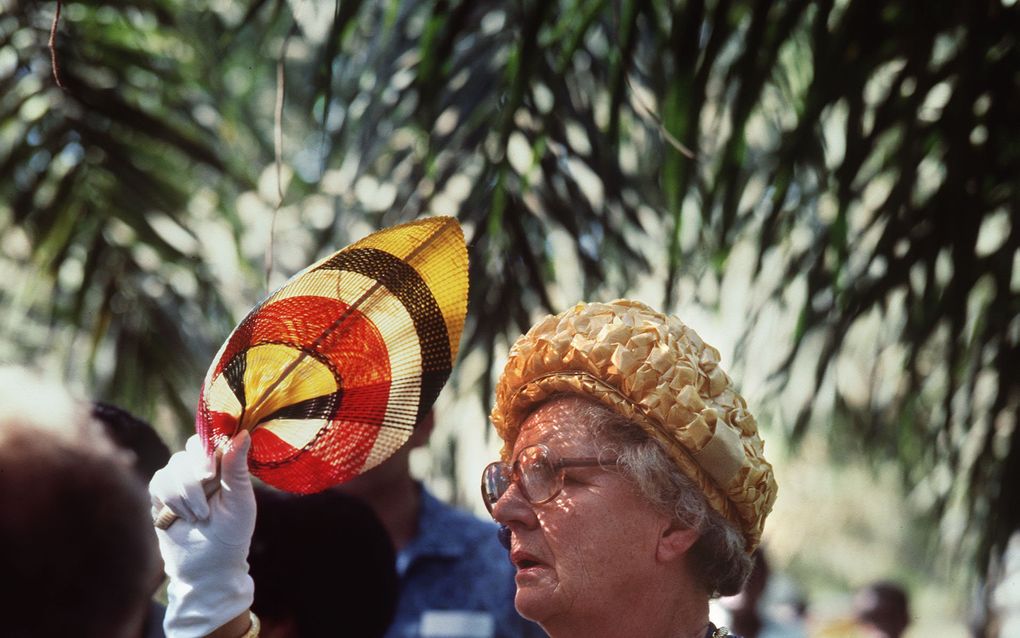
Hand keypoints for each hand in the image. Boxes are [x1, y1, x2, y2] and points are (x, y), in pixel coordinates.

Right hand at [150, 432, 255, 637]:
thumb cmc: (232, 533)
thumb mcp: (240, 499)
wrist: (207, 566)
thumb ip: (237, 466)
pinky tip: (182, 518)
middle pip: (188, 452)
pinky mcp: (158, 496)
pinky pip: (157, 483)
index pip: (210, 439)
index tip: (212, 472)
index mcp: (222, 465)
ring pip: (171, 468)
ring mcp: (177, 481)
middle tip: (207, 499)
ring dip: (185, 494)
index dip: (208, 450)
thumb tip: (244, 433)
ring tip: (199, 517)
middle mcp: (198, 469)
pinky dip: (170, 501)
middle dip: (196, 476)